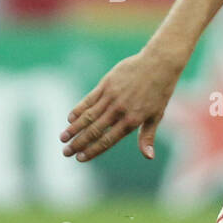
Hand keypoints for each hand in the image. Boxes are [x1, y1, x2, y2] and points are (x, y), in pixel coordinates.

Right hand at [60, 48, 183, 161]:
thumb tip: (148, 157)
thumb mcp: (157, 116)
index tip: (80, 158)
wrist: (159, 63)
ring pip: (88, 115)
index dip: (93, 150)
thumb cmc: (160, 91)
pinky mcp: (106, 84)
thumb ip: (147, 137)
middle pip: (94, 130)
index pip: (108, 140)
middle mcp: (120, 110)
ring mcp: (111, 96)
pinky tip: (70, 119)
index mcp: (132, 120)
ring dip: (74, 128)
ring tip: (62, 138)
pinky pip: (89, 99)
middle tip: (66, 152)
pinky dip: (79, 109)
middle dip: (78, 142)